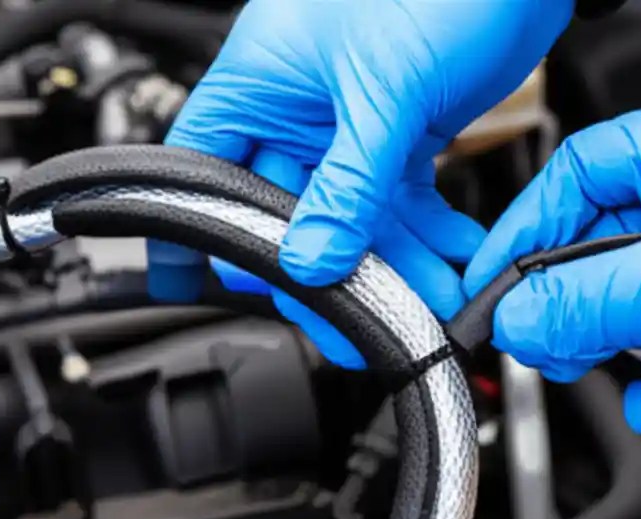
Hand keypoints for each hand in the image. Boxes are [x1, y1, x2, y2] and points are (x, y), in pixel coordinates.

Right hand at [155, 0, 571, 367]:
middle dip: (320, 269)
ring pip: (350, 216)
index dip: (195, 226)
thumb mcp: (383, 92)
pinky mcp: (400, 130)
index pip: (202, 164)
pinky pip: (399, 201)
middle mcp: (296, 104)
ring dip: (391, 264)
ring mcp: (348, 121)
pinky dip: (425, 235)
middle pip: (285, 208)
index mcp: (261, 78)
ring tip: (426, 300)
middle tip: (348, 319)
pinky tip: (449, 261)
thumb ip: (350, 184)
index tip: (191, 282)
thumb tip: (314, 257)